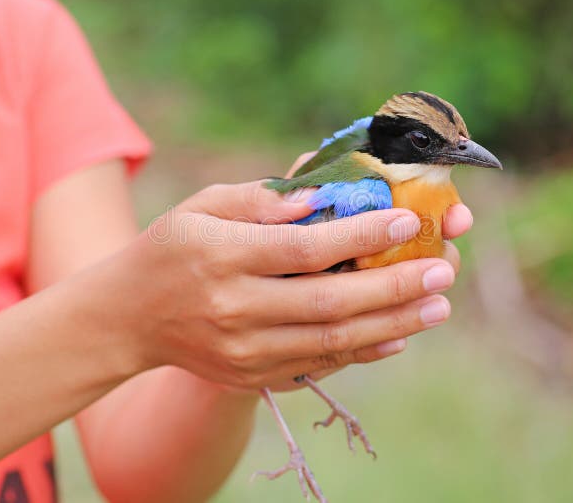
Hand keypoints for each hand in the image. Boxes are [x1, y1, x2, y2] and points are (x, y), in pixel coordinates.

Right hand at [102, 172, 468, 391]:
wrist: (128, 318)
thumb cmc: (171, 248)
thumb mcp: (202, 207)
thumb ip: (261, 199)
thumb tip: (323, 198)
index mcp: (222, 256)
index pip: (304, 248)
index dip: (361, 237)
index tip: (408, 223)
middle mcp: (235, 308)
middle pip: (329, 302)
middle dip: (394, 286)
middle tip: (443, 270)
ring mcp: (244, 350)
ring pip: (332, 339)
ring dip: (393, 323)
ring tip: (438, 306)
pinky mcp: (252, 375)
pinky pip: (319, 364)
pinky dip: (363, 350)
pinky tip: (399, 335)